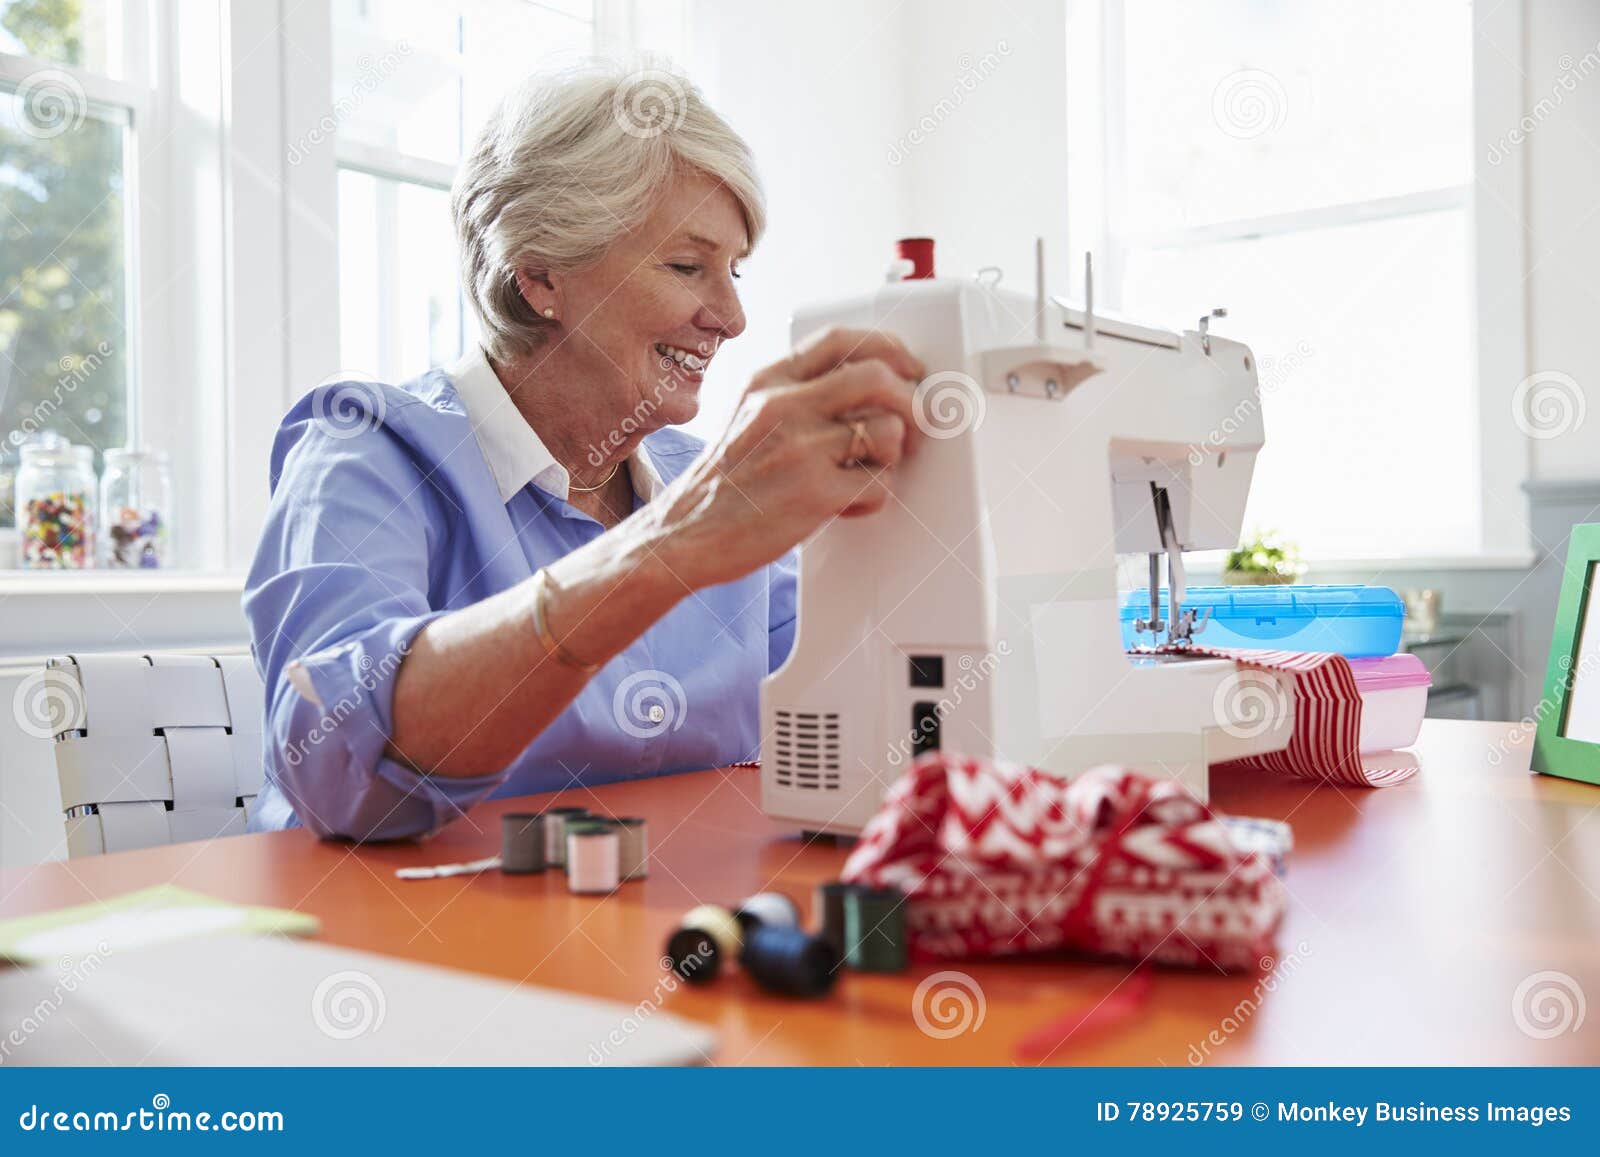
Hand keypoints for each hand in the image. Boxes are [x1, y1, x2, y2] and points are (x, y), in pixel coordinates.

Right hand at [649, 326, 925, 588]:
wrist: (685, 534)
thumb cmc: (723, 484)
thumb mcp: (748, 416)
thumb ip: (797, 396)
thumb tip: (866, 387)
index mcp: (768, 382)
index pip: (840, 339)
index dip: (888, 348)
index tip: (907, 368)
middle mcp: (784, 406)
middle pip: (878, 376)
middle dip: (909, 400)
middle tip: (912, 424)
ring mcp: (801, 449)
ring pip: (887, 431)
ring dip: (891, 456)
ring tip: (864, 472)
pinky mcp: (815, 493)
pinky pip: (879, 483)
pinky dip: (872, 498)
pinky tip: (845, 504)